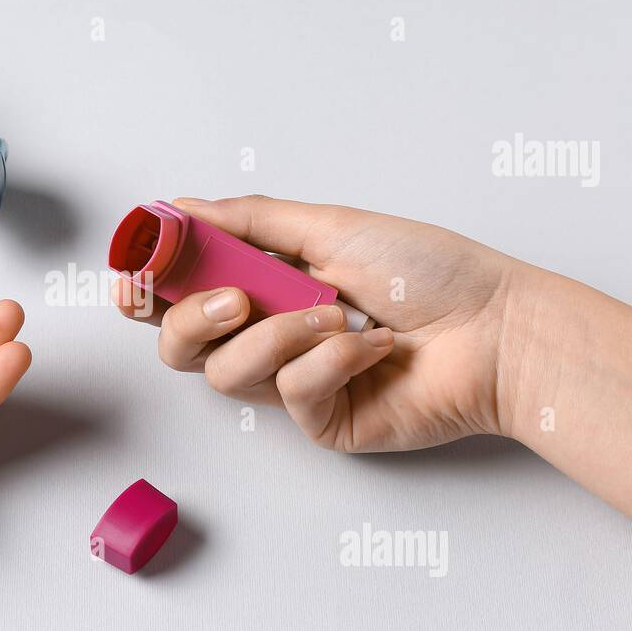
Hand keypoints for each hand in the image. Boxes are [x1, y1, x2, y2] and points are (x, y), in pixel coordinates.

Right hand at [112, 195, 526, 451]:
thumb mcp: (330, 225)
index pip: (180, 294)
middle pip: (180, 346)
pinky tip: (374, 348)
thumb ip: (249, 222)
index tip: (136, 271)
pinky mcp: (321, 423)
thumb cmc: (428, 271)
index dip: (146, 288)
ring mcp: (293, 384)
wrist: (495, 327)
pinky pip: (291, 392)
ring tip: (340, 315)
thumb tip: (184, 207)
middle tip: (237, 297)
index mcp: (265, 285)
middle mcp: (269, 336)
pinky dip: (331, 361)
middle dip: (194, 318)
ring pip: (228, 373)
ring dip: (280, 335)